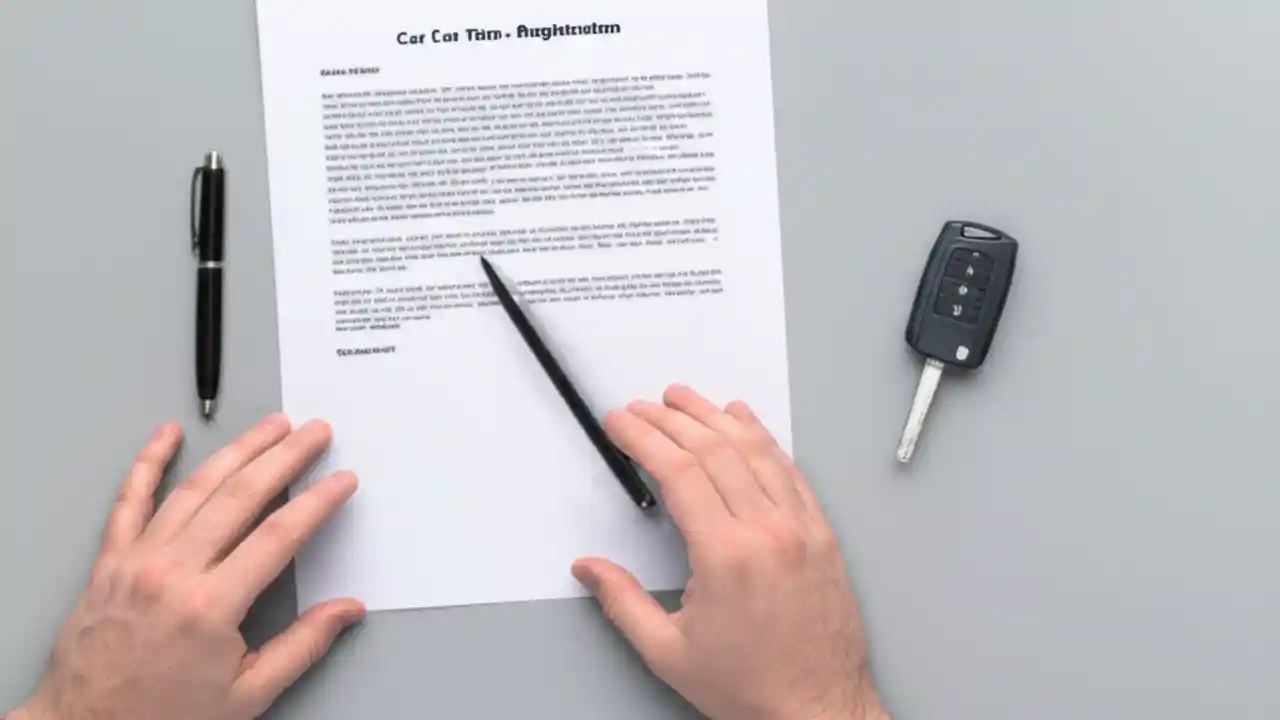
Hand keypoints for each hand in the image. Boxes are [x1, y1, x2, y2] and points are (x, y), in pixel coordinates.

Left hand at [15, 415, 363, 719]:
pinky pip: (129, 501)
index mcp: (211, 607)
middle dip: (285, 457)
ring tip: (268, 427)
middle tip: (314, 432)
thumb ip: (302, 647)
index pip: (279, 535)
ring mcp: (137, 562)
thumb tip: (347, 611)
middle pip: (241, 497)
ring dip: (236, 450)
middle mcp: (172, 574)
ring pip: (194, 489)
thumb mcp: (246, 697)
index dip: (318, 502)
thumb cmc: (162, 719)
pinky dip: (148, 463)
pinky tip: (167, 436)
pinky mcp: (109, 562)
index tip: (341, 481)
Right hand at [572, 385, 887, 719]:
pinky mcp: (822, 534)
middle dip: (672, 419)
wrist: (820, 711)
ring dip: (716, 416)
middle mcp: (768, 531)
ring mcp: (801, 528)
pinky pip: (790, 470)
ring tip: (687, 398)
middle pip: (715, 450)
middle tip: (644, 406)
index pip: (679, 471)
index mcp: (727, 555)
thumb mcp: (669, 652)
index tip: (622, 422)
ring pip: (756, 450)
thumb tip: (588, 568)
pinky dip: (764, 439)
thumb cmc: (753, 688)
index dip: (644, 438)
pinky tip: (746, 422)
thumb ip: (622, 602)